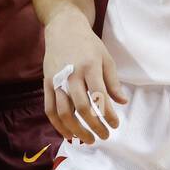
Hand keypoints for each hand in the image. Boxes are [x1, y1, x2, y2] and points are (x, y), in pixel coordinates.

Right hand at [43, 8, 127, 143]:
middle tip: (104, 136)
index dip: (108, 114)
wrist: (63, 29)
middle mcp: (71, 75)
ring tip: (88, 139)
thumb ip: (113, 82)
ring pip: (63, 112)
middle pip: (81, 107)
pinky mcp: (46, 84)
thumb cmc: (89, 44)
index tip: (115, 125)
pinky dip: (58, 125)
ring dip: (76, 130)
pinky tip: (69, 134)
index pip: (100, 96)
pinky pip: (50, 110)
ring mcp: (56, 80)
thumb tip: (122, 102)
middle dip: (94, 126)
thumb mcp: (106, 58)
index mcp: (90, 67)